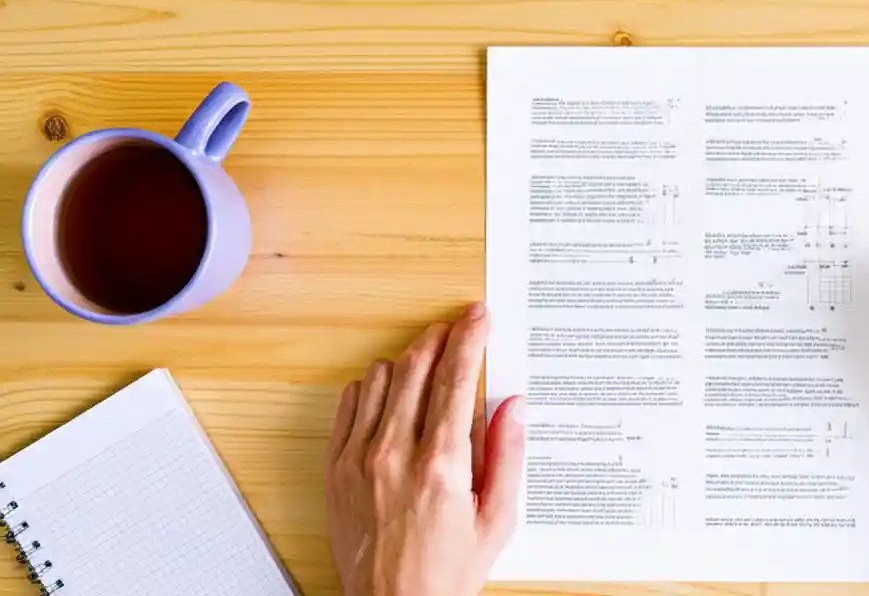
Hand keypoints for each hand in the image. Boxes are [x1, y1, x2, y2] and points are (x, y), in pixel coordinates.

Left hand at [325, 303, 524, 595]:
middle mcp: (395, 455)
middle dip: (440, 338)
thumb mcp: (497, 520)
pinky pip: (351, 404)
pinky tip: (392, 393)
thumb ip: (507, 456)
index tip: (478, 318)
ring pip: (381, 379)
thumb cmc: (446, 573)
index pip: (456, 380)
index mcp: (441, 465)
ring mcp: (359, 460)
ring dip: (409, 362)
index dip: (470, 339)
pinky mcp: (336, 469)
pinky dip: (373, 388)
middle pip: (417, 368)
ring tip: (429, 365)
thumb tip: (513, 407)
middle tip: (456, 327)